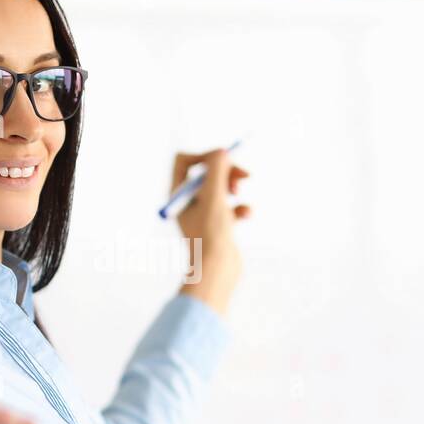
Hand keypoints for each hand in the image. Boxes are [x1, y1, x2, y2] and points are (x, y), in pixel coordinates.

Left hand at [171, 147, 250, 316]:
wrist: (216, 273)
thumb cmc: (211, 236)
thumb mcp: (214, 197)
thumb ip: (216, 171)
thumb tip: (220, 151)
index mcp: (177, 195)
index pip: (184, 161)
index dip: (204, 155)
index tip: (222, 159)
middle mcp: (187, 203)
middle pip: (205, 172)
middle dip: (225, 170)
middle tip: (243, 174)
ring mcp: (203, 215)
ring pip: (220, 187)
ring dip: (234, 185)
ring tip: (239, 193)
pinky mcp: (218, 226)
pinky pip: (231, 206)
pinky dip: (240, 206)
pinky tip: (246, 214)